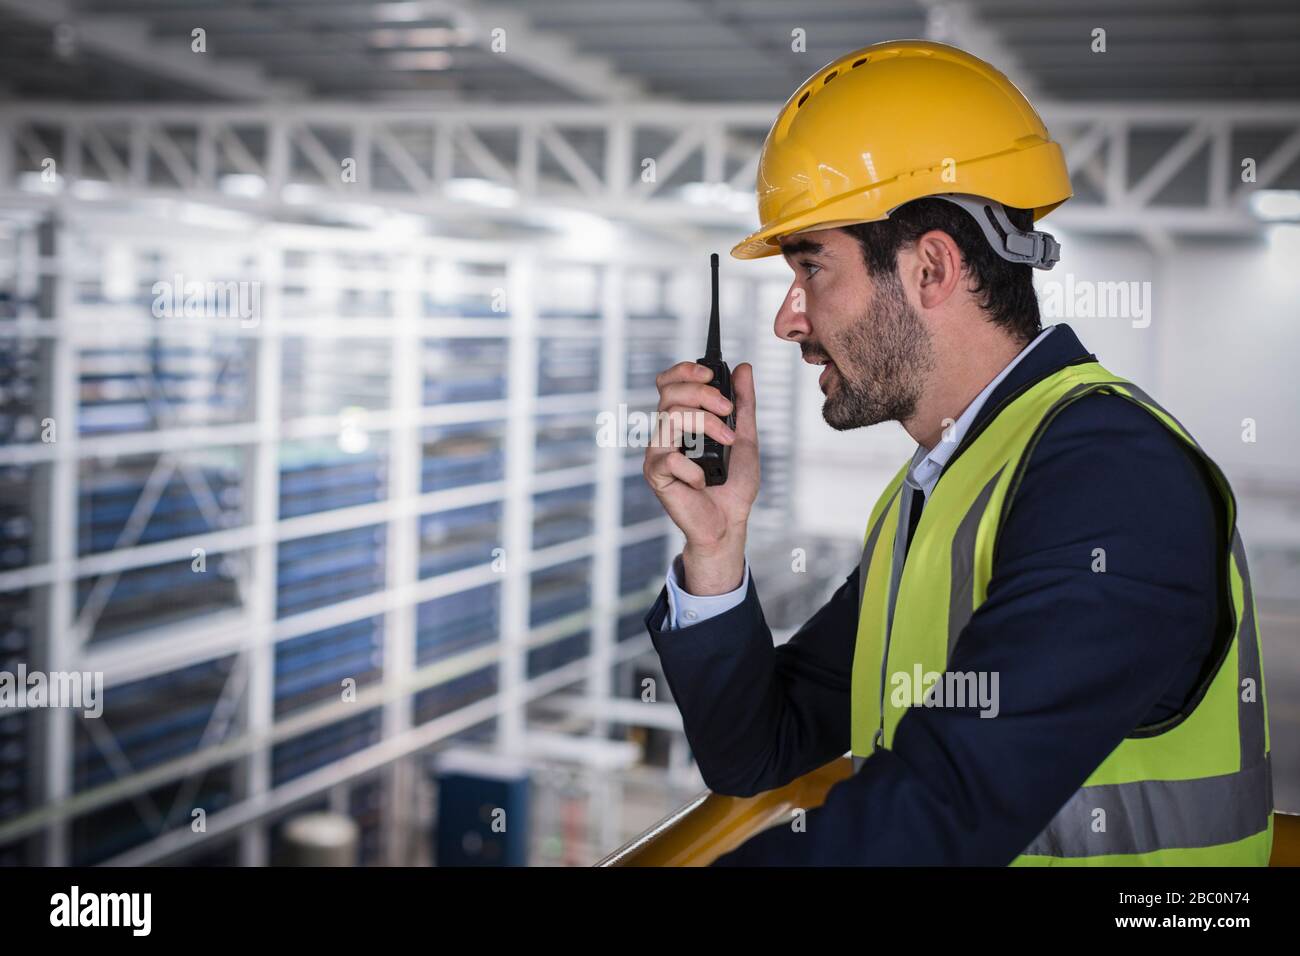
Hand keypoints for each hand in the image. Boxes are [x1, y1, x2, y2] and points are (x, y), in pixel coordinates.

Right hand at [642, 361, 758, 592]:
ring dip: (705, 424)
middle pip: (669, 393)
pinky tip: (703, 482)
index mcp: (682, 419)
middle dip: (702, 394)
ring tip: (726, 443)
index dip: (683, 371)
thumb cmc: (733, 484)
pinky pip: (670, 457)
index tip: (708, 374)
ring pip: (670, 417)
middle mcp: (666, 432)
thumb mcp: (746, 436)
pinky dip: (694, 468)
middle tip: (727, 410)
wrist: (729, 522)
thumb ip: (743, 403)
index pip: (669, 383)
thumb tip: (743, 368)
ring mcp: (658, 452)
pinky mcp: (655, 474)